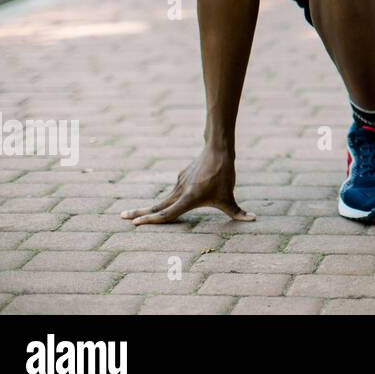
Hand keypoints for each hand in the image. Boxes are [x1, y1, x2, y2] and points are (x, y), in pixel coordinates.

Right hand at [120, 145, 254, 224]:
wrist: (218, 150)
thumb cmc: (223, 175)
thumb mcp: (230, 197)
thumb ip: (238, 212)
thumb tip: (252, 220)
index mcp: (187, 199)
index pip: (167, 214)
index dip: (151, 221)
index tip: (135, 224)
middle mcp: (179, 192)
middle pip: (157, 206)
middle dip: (139, 213)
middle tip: (121, 217)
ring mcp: (179, 183)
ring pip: (163, 199)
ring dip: (150, 207)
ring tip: (134, 213)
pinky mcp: (182, 177)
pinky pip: (175, 191)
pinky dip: (168, 198)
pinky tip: (174, 198)